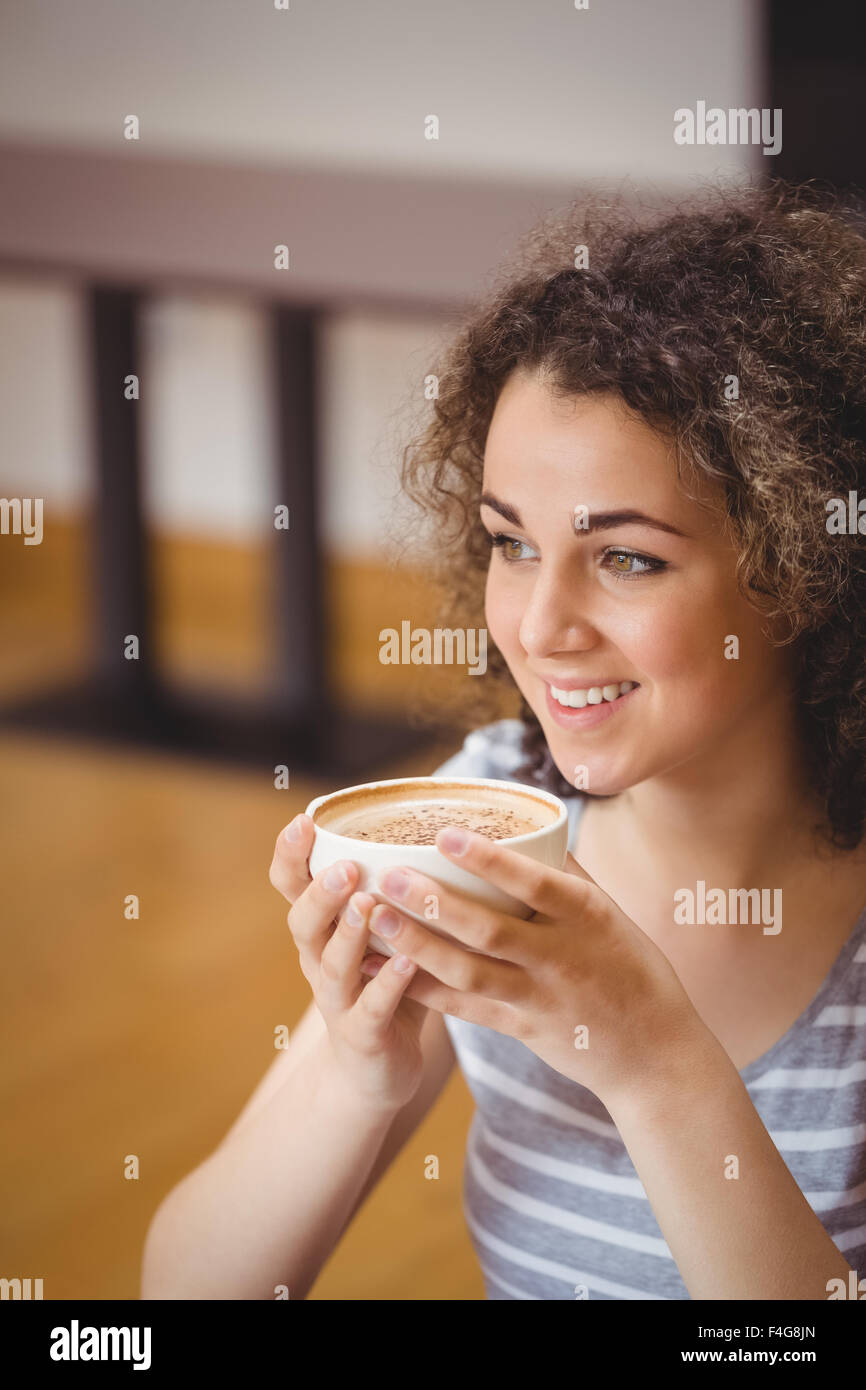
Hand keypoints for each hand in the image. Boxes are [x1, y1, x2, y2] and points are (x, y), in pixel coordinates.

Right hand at [268, 814, 429, 1112]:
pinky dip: (388, 985)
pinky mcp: (362, 1034)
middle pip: (303, 922)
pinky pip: (371, 1008)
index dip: (290, 855)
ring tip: (368, 905)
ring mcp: (337, 1000)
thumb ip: (395, 887)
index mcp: (320, 928)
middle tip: (344, 866)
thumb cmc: (387, 983)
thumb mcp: (382, 931)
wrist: (374, 1071)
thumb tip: (442, 823)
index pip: (291, 885)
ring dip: (350, 933)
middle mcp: (318, 960)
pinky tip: (409, 964)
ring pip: (332, 964)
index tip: (304, 820)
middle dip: (320, 892)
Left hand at [360, 827, 698, 1111]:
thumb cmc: (629, 964)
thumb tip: (525, 823)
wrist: (654, 1050)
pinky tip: (386, 971)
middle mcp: (562, 955)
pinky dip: (424, 990)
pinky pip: (466, 1009)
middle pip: (490, 929)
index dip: (488, 860)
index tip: (444, 834)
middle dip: (435, 904)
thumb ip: (564, 872)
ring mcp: (540, 996)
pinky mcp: (523, 1028)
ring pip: (470, 973)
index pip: (535, 882)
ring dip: (419, 948)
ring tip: (377, 921)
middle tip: (388, 877)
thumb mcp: (609, 911)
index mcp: (587, 914)